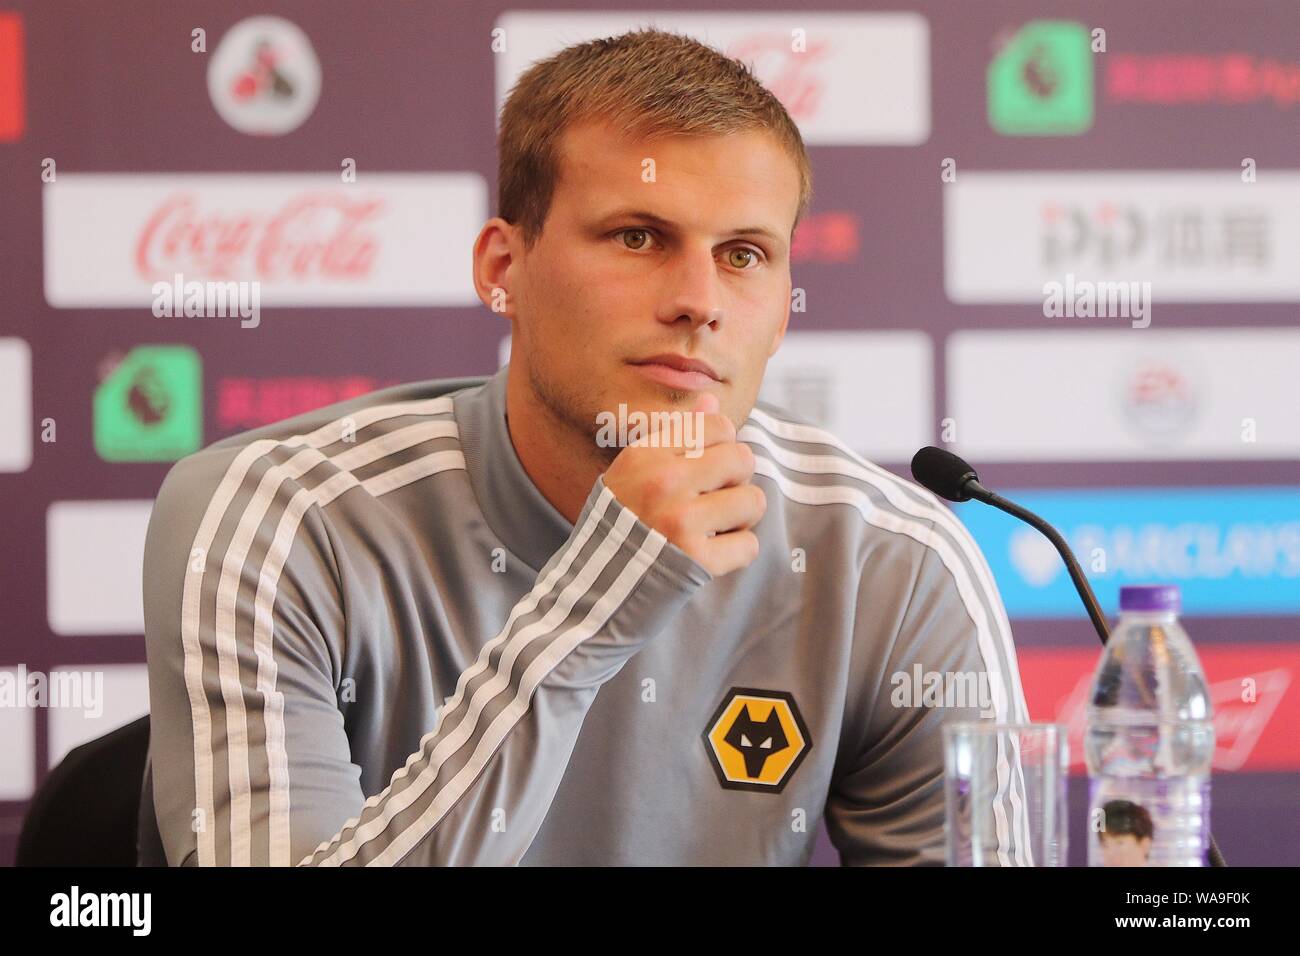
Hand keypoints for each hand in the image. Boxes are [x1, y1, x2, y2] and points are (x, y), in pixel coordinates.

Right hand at [603, 392, 765, 576]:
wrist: (596, 586)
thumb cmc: (621, 523)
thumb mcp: (635, 470)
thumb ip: (677, 433)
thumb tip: (711, 400)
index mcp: (647, 454)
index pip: (718, 425)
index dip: (721, 447)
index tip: (705, 470)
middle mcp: (663, 482)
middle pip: (743, 459)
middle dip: (736, 481)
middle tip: (712, 501)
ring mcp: (680, 521)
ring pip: (753, 501)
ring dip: (740, 519)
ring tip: (712, 528)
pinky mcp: (696, 561)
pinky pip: (749, 545)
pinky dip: (735, 553)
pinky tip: (709, 554)